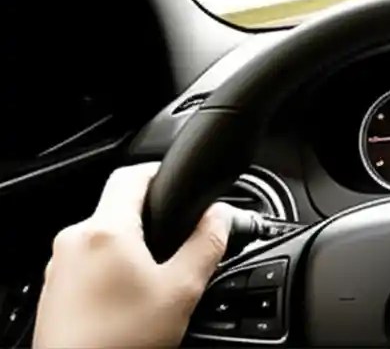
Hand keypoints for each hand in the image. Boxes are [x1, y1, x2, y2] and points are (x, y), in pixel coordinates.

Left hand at [34, 163, 232, 348]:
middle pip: (120, 210)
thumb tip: (220, 216)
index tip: (179, 182)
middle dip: (152, 224)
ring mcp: (59, 267)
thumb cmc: (123, 341)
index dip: (160, 171)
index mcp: (105, 230)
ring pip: (105, 241)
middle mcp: (74, 241)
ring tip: (156, 285)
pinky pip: (89, 266)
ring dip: (132, 252)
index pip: (132, 174)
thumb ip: (207, 244)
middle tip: (179, 250)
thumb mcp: (182, 290)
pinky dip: (112, 274)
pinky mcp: (54, 292)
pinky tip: (130, 304)